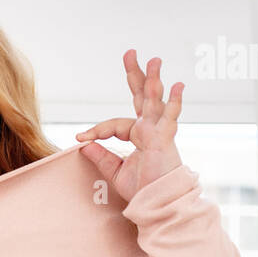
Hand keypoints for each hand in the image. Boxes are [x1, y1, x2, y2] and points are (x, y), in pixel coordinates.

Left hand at [75, 50, 184, 203]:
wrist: (157, 204)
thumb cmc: (143, 189)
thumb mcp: (115, 171)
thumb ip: (101, 156)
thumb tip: (83, 144)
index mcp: (138, 135)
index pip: (113, 124)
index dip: (96, 130)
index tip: (80, 138)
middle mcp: (149, 129)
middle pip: (141, 96)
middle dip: (135, 74)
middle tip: (130, 52)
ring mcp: (159, 132)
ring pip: (155, 101)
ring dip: (153, 80)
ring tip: (155, 59)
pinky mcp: (165, 140)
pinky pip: (169, 118)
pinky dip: (174, 102)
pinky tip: (177, 85)